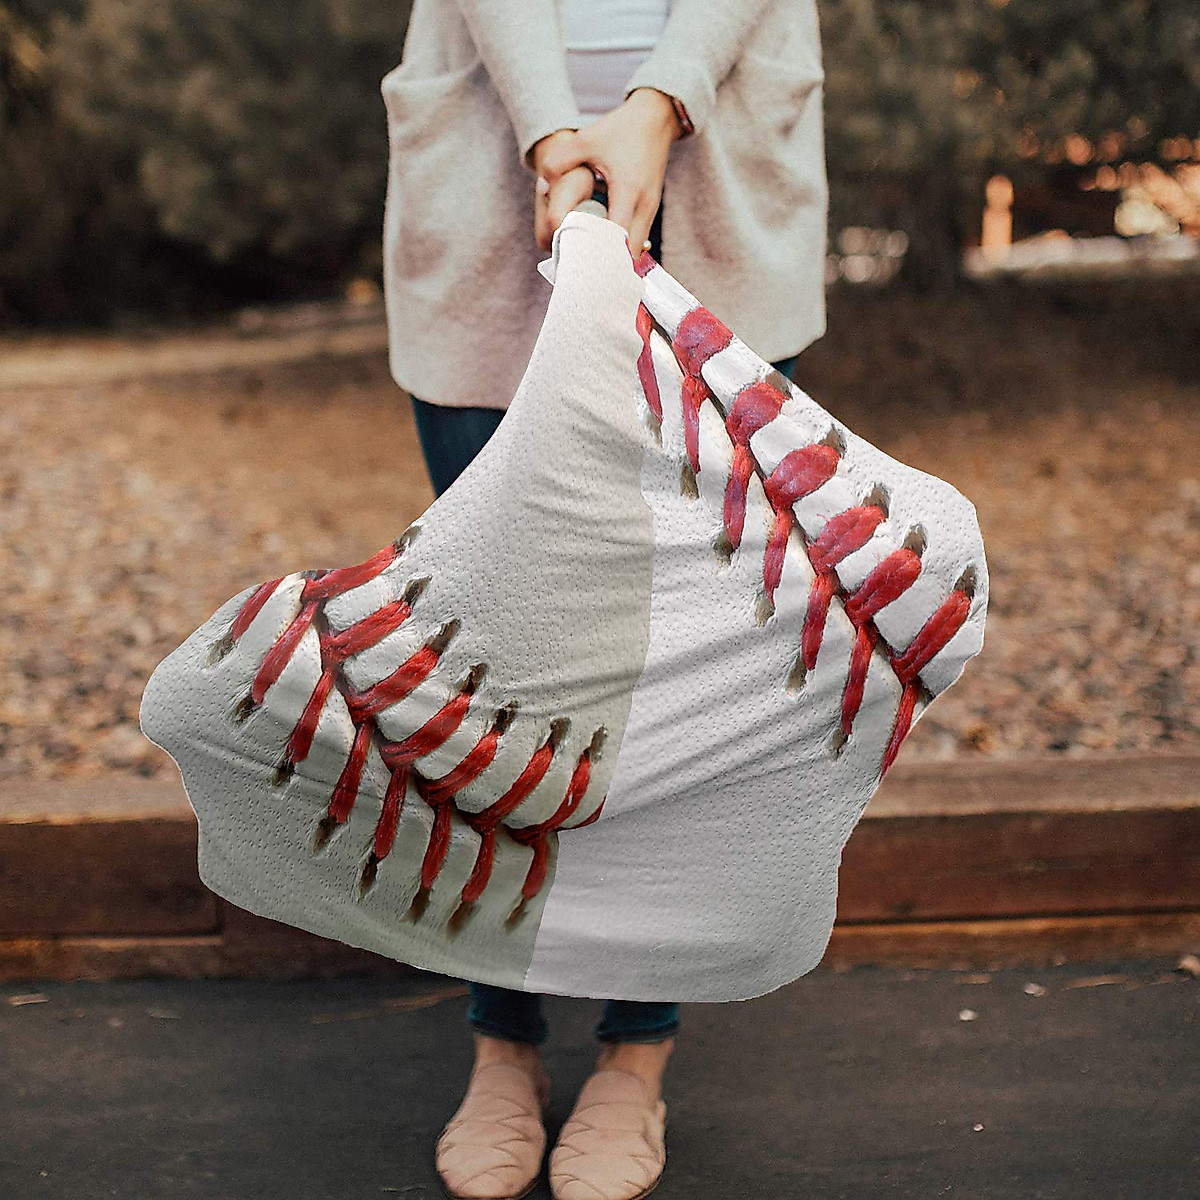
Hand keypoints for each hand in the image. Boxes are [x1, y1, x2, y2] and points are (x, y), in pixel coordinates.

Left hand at [533, 88, 682, 254]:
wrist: (655, 119)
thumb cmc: (621, 129)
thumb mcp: (586, 140)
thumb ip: (559, 161)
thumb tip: (541, 186)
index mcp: (628, 191)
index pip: (617, 238)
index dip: (599, 254)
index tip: (580, 263)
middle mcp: (644, 205)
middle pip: (629, 252)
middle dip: (607, 263)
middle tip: (582, 268)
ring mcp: (651, 209)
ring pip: (635, 248)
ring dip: (615, 255)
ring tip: (590, 260)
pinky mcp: (650, 209)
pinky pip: (637, 237)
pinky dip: (622, 245)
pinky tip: (602, 244)